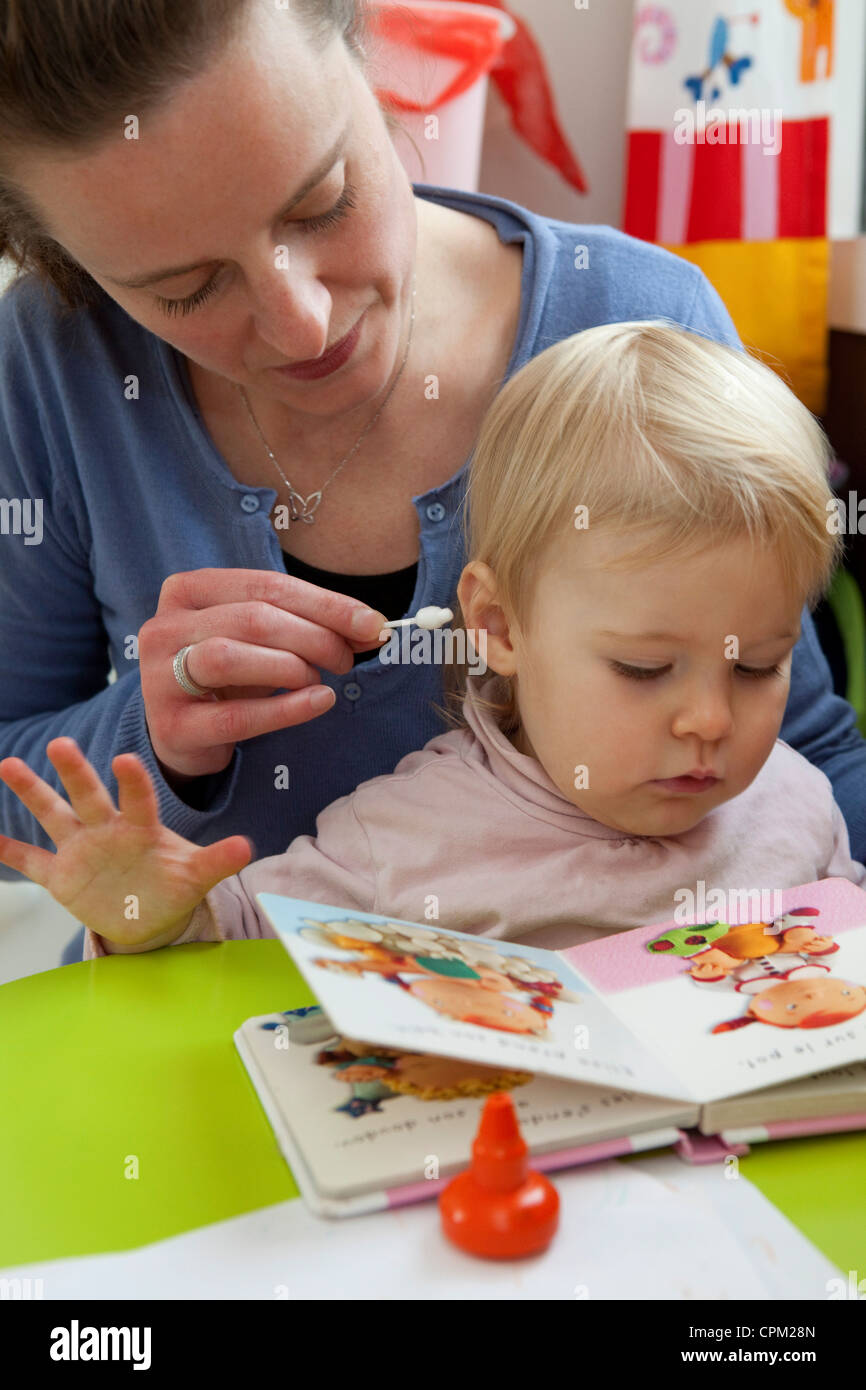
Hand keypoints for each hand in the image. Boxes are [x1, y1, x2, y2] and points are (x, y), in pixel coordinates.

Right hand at [0, 738, 252, 948]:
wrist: (150, 915)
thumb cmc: (173, 884)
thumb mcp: (196, 874)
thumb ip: (216, 860)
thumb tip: (247, 847)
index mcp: (141, 826)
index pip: (137, 798)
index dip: (132, 781)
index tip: (125, 760)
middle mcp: (108, 829)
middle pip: (89, 795)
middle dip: (75, 771)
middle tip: (60, 743)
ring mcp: (82, 849)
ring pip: (53, 815)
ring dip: (32, 792)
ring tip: (9, 765)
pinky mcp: (62, 876)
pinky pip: (32, 862)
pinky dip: (10, 852)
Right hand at [139, 568, 387, 780]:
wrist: (181, 733)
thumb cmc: (227, 677)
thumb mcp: (261, 641)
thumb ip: (308, 625)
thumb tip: (371, 626)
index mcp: (187, 590)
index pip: (266, 586)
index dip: (325, 604)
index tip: (371, 622)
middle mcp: (165, 627)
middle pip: (253, 619)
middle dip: (315, 636)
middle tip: (346, 658)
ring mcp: (159, 677)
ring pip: (231, 657)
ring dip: (292, 666)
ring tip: (321, 678)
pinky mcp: (171, 726)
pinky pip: (236, 715)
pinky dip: (286, 709)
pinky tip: (319, 701)